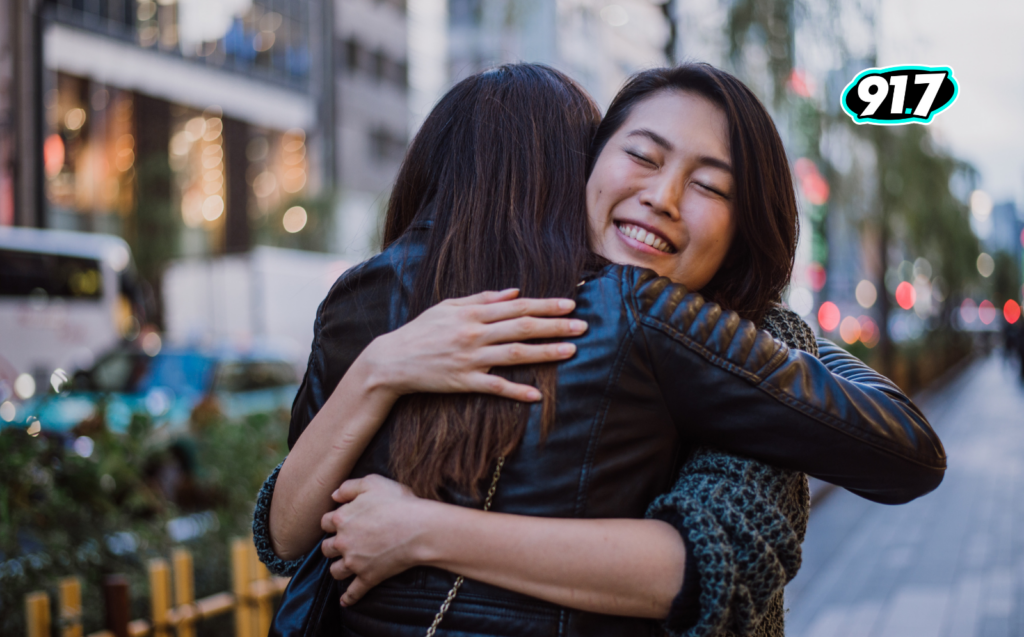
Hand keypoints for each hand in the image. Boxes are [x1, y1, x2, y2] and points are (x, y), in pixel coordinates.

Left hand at [320, 475, 437, 605]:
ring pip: (335, 571)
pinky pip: (353, 592)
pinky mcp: (368, 577)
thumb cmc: (399, 503)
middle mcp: (343, 542)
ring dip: (338, 569)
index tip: (341, 522)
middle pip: (326, 548)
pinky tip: (345, 602)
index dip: (333, 521)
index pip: (326, 522)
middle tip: (342, 544)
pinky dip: (349, 598)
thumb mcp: (373, 483)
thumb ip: (350, 487)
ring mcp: (354, 562)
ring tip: (344, 567)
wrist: (419, 528)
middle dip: (332, 546)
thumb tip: (333, 495)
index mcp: (342, 518)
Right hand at [363, 288, 586, 402]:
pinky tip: (536, 395)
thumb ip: (482, 299)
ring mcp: (470, 358)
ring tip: (571, 351)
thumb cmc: (421, 330)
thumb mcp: (448, 307)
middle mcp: (474, 333)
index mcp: (472, 313)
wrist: (392, 360)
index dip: (545, 305)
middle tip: (582, 325)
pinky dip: (516, 390)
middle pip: (522, 327)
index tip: (570, 304)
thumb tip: (515, 293)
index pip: (516, 306)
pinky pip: (495, 386)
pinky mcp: (463, 381)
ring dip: (545, 352)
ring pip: (515, 354)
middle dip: (555, 326)